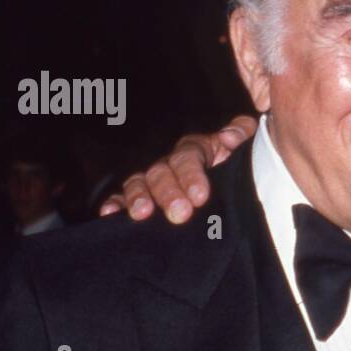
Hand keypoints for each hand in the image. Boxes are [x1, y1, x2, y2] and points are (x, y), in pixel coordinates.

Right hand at [99, 115, 257, 222]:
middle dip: (168, 193)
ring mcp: (151, 182)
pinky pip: (121, 199)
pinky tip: (109, 214)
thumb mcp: (241, 152)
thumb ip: (241, 136)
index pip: (188, 157)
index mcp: (194, 150)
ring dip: (138, 198)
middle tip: (180, 214)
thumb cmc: (234, 171)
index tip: (200, 197)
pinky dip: (114, 205)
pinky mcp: (140, 200)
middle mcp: (169, 164)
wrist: (229, 196)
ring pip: (138, 183)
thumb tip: (228, 137)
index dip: (192, 176)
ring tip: (142, 214)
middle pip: (161, 173)